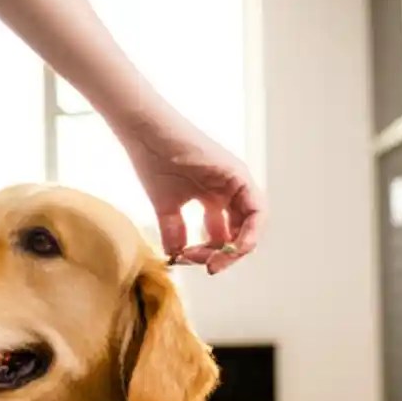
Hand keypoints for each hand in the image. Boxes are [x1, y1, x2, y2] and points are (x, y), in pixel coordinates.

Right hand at [117, 116, 262, 274]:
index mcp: (216, 195)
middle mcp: (230, 189)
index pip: (226, 233)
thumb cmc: (153, 162)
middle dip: (225, 255)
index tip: (195, 262)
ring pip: (251, 225)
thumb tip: (176, 257)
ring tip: (209, 260)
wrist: (146, 134)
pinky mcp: (237, 174)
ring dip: (234, 249)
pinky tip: (228, 247)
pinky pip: (256, 211)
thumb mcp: (165, 206)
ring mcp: (236, 181)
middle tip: (205, 267)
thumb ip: (174, 231)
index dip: (215, 252)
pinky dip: (247, 233)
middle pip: (240, 232)